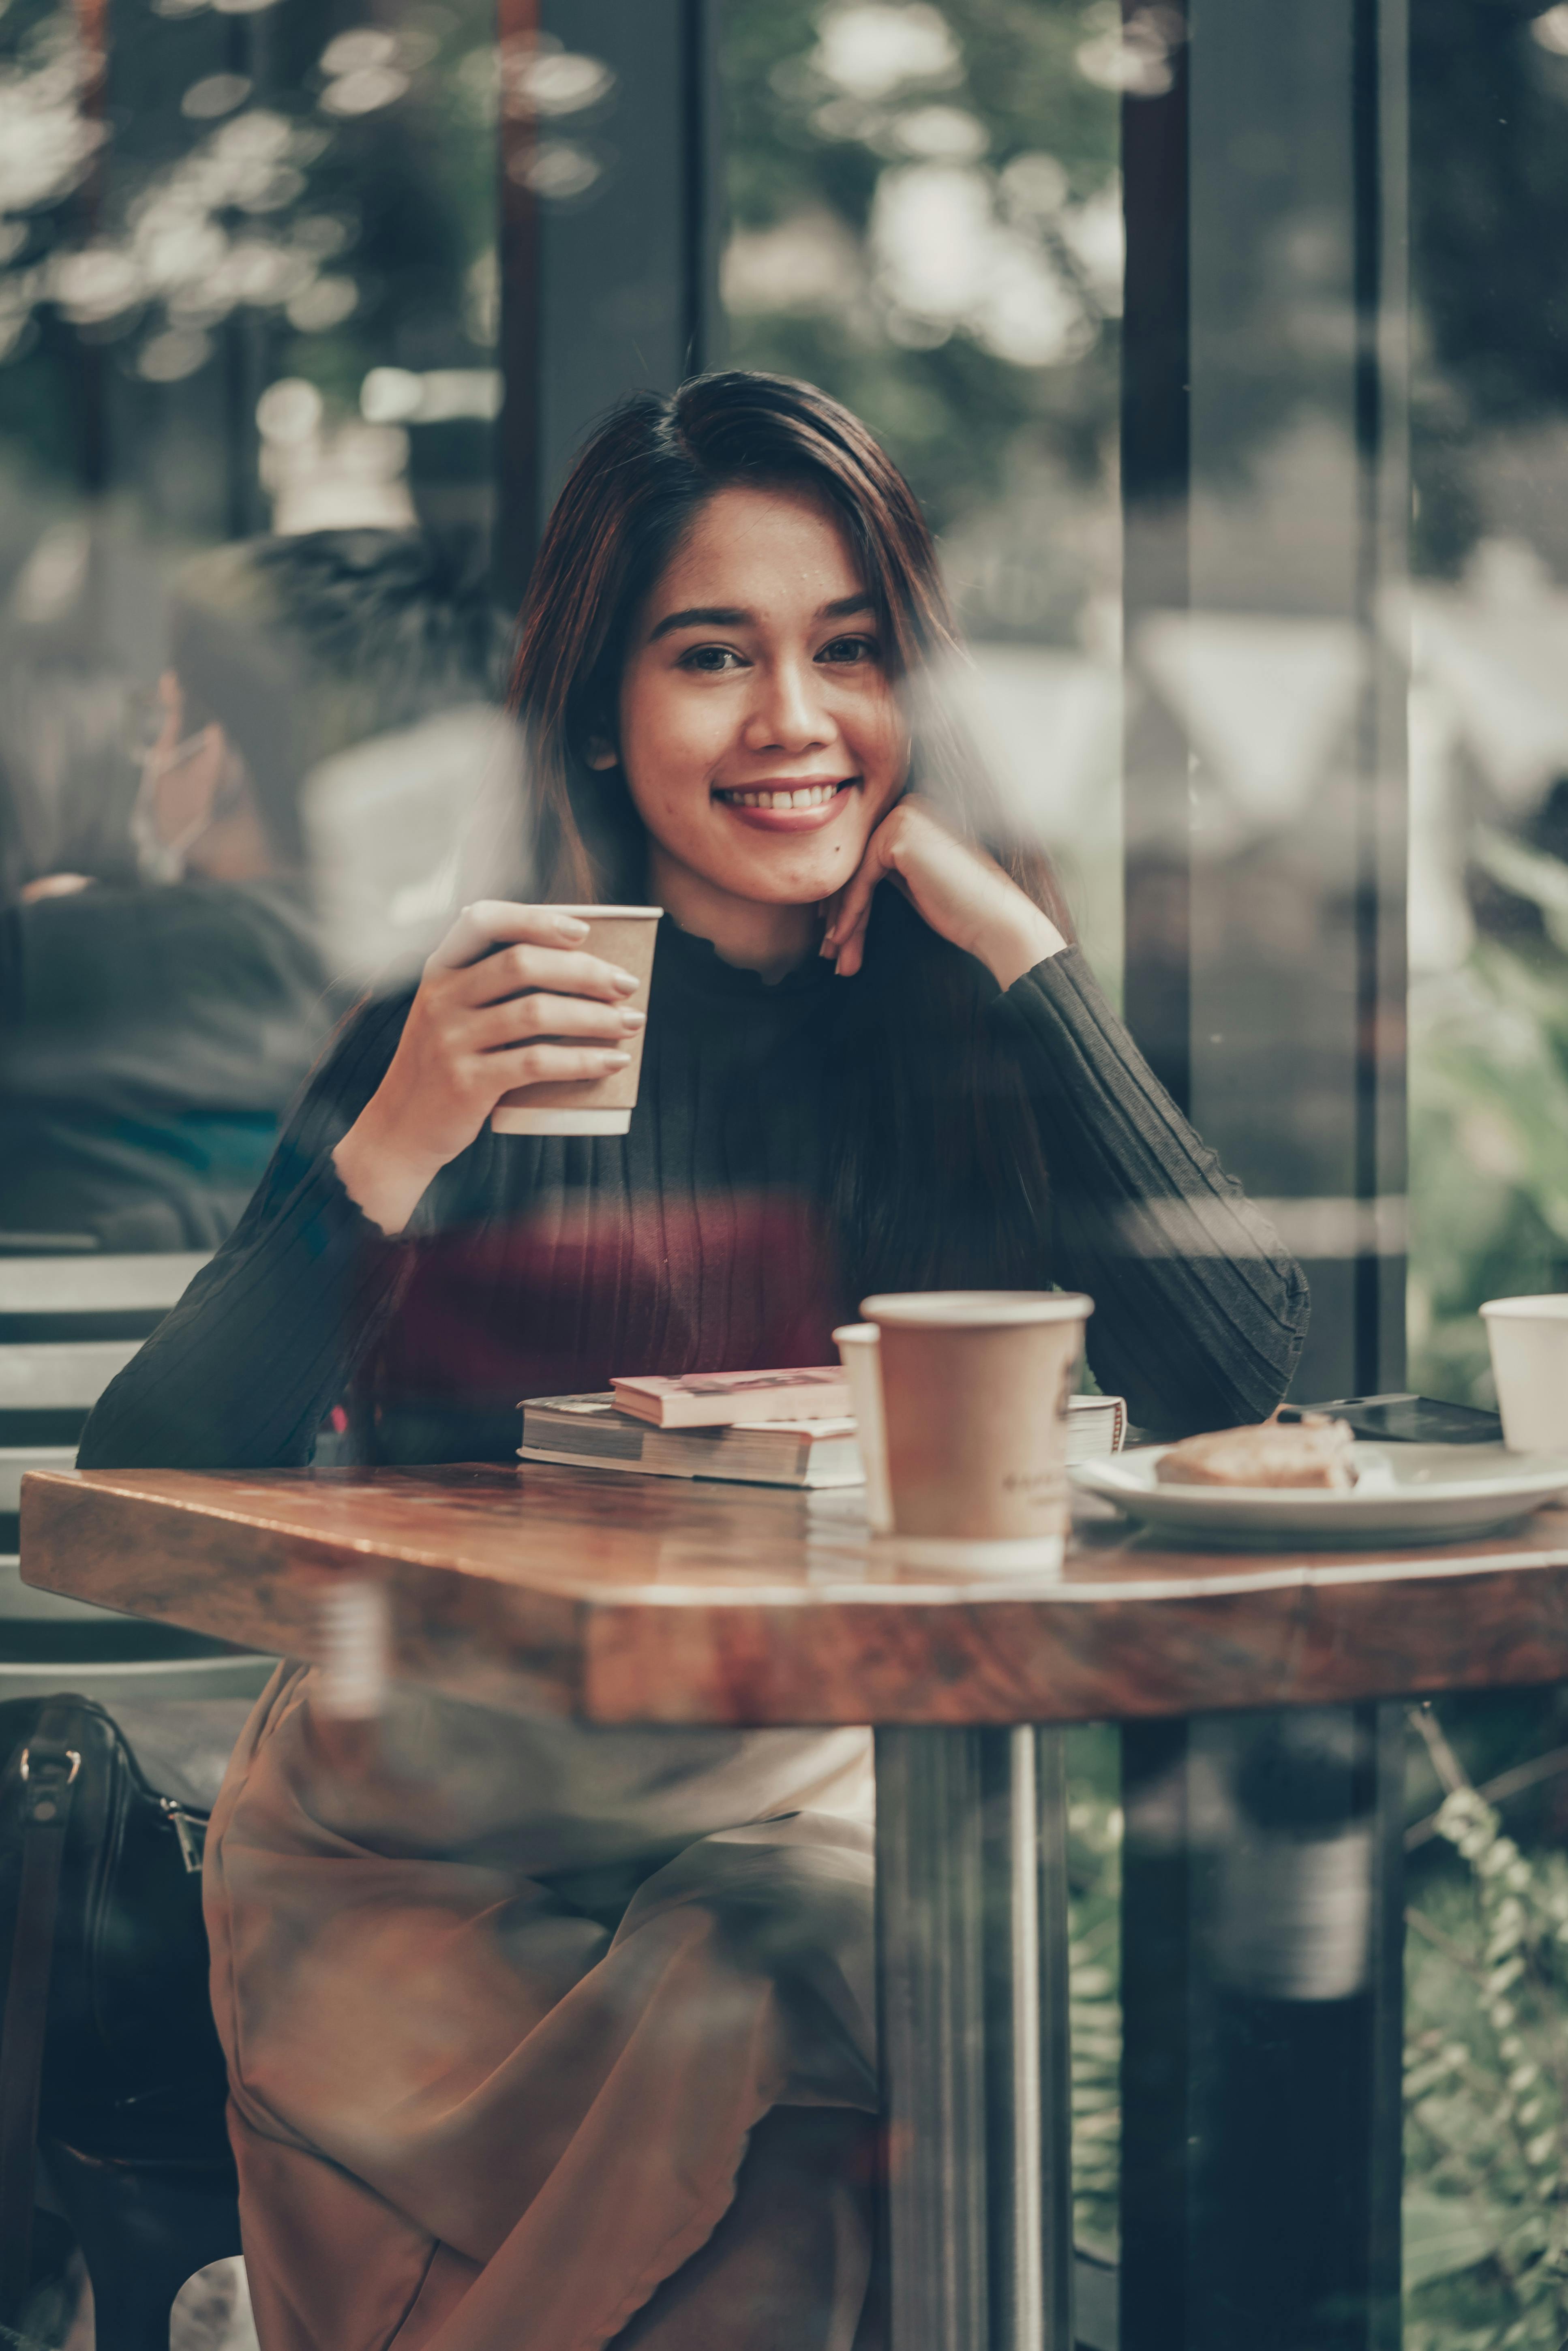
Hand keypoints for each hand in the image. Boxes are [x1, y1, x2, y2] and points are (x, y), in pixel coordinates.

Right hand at [333, 903, 645, 1233]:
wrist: (400, 1130)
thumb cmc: (445, 1066)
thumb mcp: (453, 1016)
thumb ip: (493, 989)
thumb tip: (582, 972)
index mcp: (440, 970)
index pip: (484, 921)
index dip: (536, 919)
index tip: (583, 931)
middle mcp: (441, 998)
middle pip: (522, 964)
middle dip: (584, 971)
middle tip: (627, 985)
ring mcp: (450, 1040)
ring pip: (536, 1013)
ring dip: (594, 1017)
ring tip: (631, 1024)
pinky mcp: (466, 1083)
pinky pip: (536, 1062)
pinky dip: (583, 1059)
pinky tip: (612, 1061)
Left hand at [819, 796, 1065, 987]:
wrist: (997, 921)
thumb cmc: (962, 910)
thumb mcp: (913, 885)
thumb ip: (884, 873)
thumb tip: (837, 889)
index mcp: (913, 814)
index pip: (866, 858)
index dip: (846, 899)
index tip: (834, 934)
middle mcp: (908, 806)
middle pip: (856, 864)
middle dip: (840, 913)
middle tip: (829, 951)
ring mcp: (905, 815)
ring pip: (854, 872)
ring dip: (843, 919)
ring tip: (835, 956)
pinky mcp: (900, 833)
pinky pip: (861, 877)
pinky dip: (852, 910)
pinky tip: (844, 938)